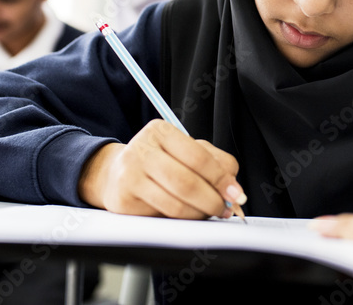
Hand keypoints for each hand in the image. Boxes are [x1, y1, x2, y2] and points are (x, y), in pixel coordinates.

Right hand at [78, 119, 245, 219]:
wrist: (116, 173)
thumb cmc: (159, 161)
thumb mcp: (186, 150)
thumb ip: (215, 162)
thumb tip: (233, 187)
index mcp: (160, 131)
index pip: (198, 156)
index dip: (221, 178)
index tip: (236, 193)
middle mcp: (141, 150)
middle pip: (186, 183)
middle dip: (213, 200)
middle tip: (225, 209)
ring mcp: (129, 176)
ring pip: (175, 204)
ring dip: (199, 214)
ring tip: (208, 212)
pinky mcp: (124, 201)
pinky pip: (162, 217)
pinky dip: (181, 220)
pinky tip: (187, 215)